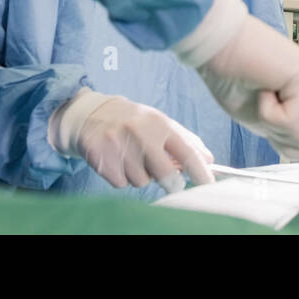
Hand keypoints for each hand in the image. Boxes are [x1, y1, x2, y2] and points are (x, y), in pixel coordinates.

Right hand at [51, 90, 213, 193]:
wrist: (90, 114)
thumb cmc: (132, 120)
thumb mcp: (159, 122)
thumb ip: (185, 140)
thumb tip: (209, 159)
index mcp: (160, 123)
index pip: (186, 152)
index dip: (199, 171)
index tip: (208, 184)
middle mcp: (140, 133)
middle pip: (165, 173)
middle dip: (171, 183)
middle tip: (171, 182)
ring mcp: (119, 145)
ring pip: (141, 181)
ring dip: (140, 176)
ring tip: (132, 159)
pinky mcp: (101, 157)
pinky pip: (121, 183)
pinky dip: (121, 177)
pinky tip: (117, 161)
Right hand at [197, 16, 298, 193]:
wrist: (217, 45)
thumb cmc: (233, 77)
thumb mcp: (265, 118)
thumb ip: (289, 133)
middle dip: (296, 149)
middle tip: (269, 125)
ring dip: (278, 129)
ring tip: (262, 99)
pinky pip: (294, 121)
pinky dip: (270, 114)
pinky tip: (263, 90)